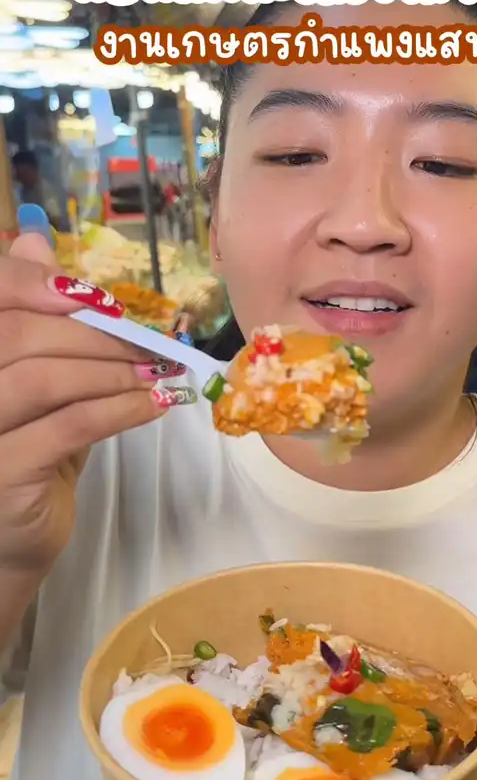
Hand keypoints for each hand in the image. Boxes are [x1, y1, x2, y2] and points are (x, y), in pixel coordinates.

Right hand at [0, 233, 184, 573]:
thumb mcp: (36, 378)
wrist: (11, 541)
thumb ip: (36, 316)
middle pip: (18, 333)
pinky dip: (119, 409)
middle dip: (94, 334)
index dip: (34, 282)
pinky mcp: (0, 473)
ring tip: (158, 376)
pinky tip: (154, 405)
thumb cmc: (25, 452)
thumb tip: (33, 238)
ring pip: (42, 378)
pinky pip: (67, 427)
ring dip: (112, 370)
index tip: (98, 301)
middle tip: (150, 346)